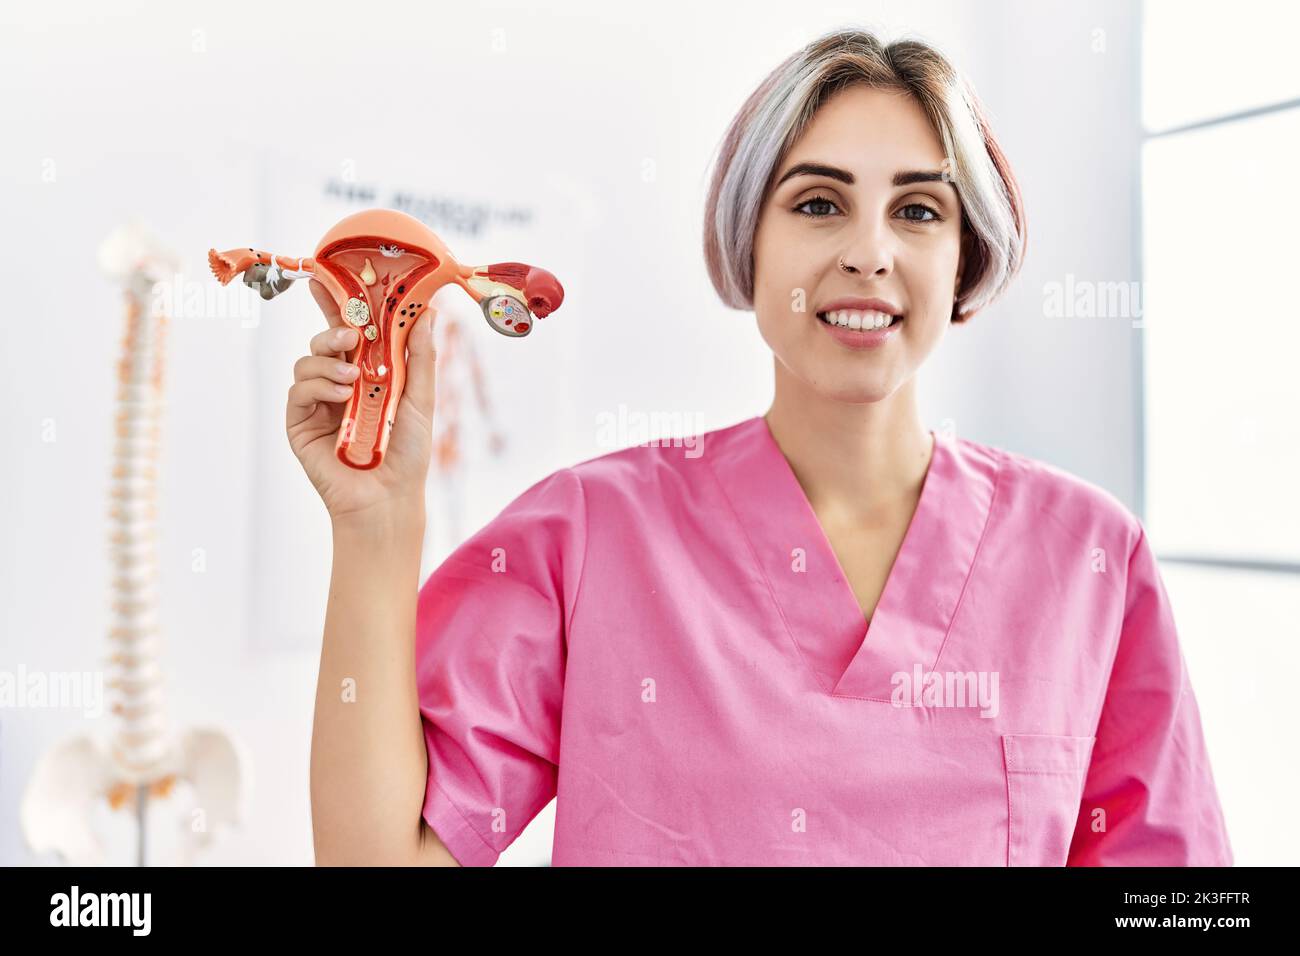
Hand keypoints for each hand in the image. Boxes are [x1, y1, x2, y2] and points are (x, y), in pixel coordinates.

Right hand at [286, 279, 438, 523]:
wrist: (389, 496)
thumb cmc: (408, 452)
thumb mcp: (420, 397)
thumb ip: (419, 355)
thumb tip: (427, 310)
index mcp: (366, 374)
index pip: (348, 333)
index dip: (336, 306)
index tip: (324, 278)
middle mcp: (338, 384)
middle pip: (322, 341)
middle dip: (334, 331)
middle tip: (354, 338)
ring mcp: (316, 404)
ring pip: (306, 361)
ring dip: (329, 363)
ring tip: (354, 382)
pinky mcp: (299, 423)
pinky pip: (298, 389)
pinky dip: (318, 386)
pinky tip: (341, 397)